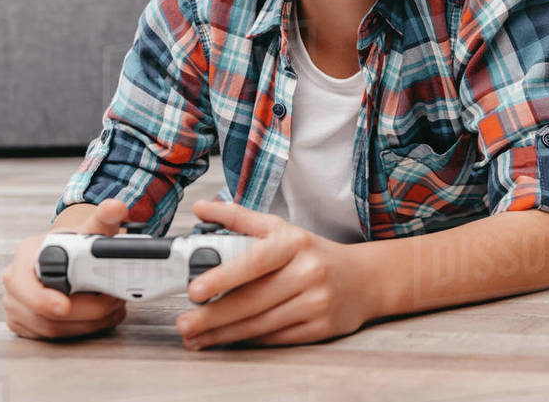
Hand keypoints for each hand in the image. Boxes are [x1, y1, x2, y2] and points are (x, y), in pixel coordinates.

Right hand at [2, 199, 128, 339]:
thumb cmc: (76, 243)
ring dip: (88, 323)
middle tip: (113, 302)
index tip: (66, 307)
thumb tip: (116, 208)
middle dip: (84, 312)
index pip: (25, 285)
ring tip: (114, 308)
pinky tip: (103, 318)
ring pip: (51, 329)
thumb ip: (104, 218)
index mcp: (24, 257)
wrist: (69, 255)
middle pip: (43, 313)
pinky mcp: (26, 325)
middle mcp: (14, 283)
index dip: (44, 299)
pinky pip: (53, 337)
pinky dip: (82, 331)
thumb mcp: (90, 228)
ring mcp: (17, 307)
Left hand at [175, 200, 377, 348]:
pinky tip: (228, 340)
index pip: (255, 260)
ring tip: (196, 337)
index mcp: (295, 243)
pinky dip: (248, 340)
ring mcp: (316, 302)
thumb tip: (200, 207)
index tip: (194, 290)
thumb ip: (239, 218)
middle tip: (184, 323)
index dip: (223, 276)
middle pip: (253, 300)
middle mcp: (309, 272)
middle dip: (213, 316)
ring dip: (223, 334)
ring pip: (260, 324)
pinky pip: (275, 338)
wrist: (364, 279)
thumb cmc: (312, 253)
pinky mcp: (320, 328)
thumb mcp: (281, 229)